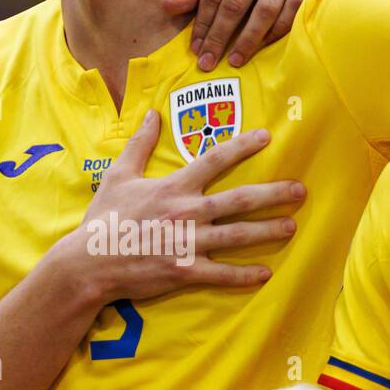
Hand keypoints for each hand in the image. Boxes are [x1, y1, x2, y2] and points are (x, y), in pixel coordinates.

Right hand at [72, 111, 303, 302]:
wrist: (90, 261)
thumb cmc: (104, 217)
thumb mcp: (118, 175)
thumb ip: (139, 144)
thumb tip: (151, 114)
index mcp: (173, 187)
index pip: (214, 160)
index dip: (242, 146)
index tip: (267, 137)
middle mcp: (188, 212)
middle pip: (240, 200)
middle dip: (274, 194)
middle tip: (300, 190)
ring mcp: (189, 243)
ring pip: (239, 236)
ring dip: (268, 231)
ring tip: (291, 227)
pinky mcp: (186, 270)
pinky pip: (222, 273)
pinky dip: (244, 275)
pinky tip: (264, 273)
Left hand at [165, 0, 327, 70]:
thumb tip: (168, 8)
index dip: (203, 21)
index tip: (196, 47)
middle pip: (237, 1)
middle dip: (220, 35)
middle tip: (209, 62)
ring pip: (267, 8)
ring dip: (249, 39)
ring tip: (235, 60)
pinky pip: (293, 9)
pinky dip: (278, 30)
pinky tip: (264, 45)